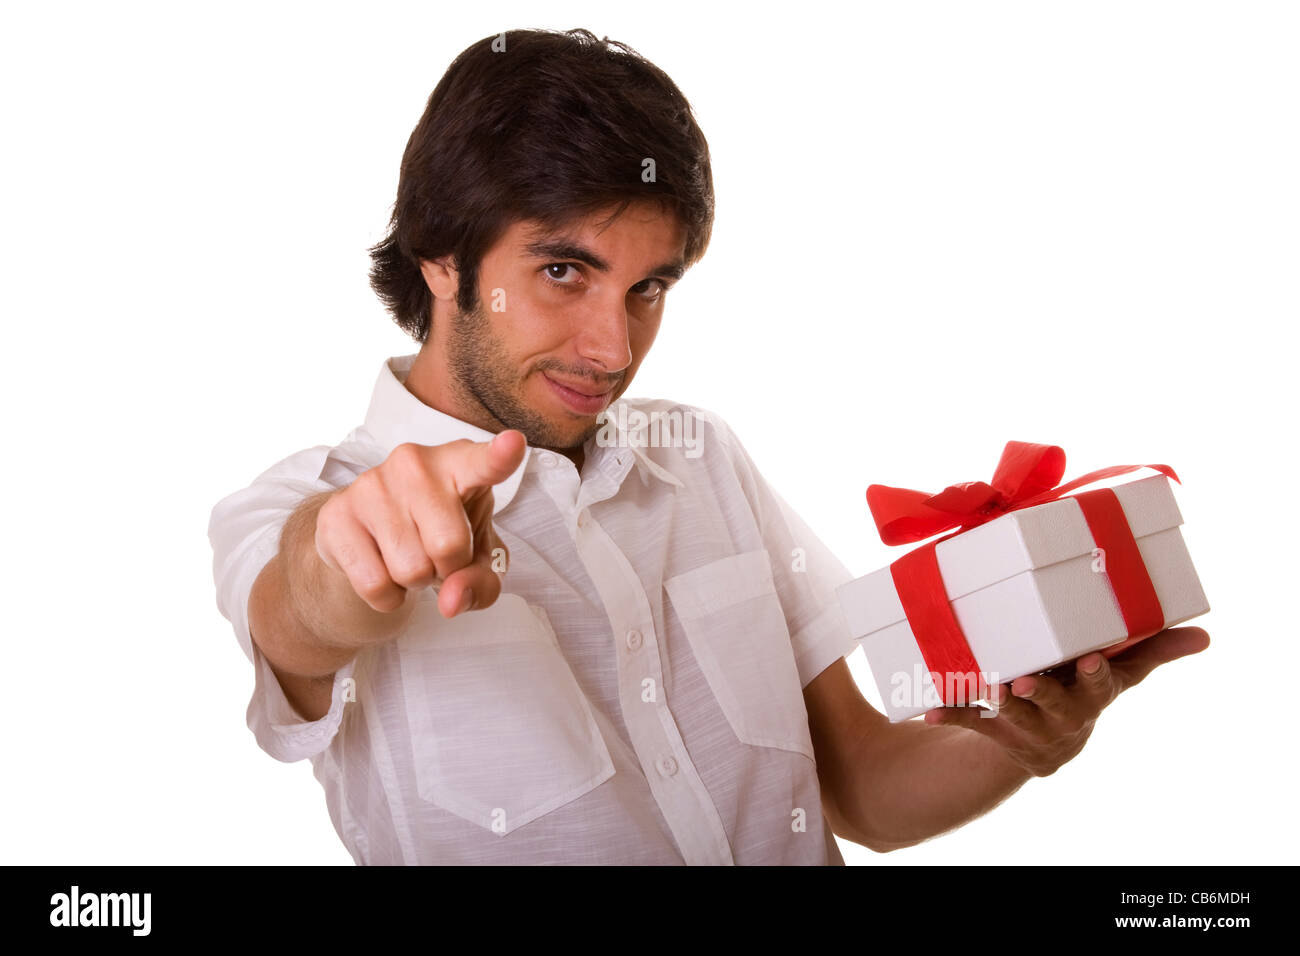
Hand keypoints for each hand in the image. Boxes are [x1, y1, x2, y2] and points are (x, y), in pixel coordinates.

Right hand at [315, 430, 527, 619]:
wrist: (369, 535)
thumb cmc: (438, 535)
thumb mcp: (477, 558)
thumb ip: (482, 581)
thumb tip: (451, 601)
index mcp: (460, 463)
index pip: (484, 461)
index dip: (500, 456)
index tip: (513, 444)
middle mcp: (415, 463)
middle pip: (449, 547)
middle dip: (447, 569)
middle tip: (434, 554)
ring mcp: (372, 484)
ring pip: (411, 570)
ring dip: (415, 582)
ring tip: (408, 556)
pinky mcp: (337, 514)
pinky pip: (375, 585)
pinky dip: (387, 596)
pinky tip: (382, 568)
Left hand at [922, 626, 1210, 776]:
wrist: (1043, 745)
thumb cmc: (1082, 690)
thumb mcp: (1118, 673)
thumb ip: (1153, 651)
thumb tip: (1203, 635)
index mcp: (1092, 695)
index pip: (1102, 686)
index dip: (1096, 675)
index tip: (1091, 660)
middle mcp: (1063, 716)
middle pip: (1056, 706)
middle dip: (1042, 695)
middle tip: (1025, 680)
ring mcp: (1029, 728)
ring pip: (1014, 718)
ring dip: (999, 705)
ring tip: (988, 688)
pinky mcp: (996, 733)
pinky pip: (971, 724)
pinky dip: (951, 713)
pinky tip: (930, 707)